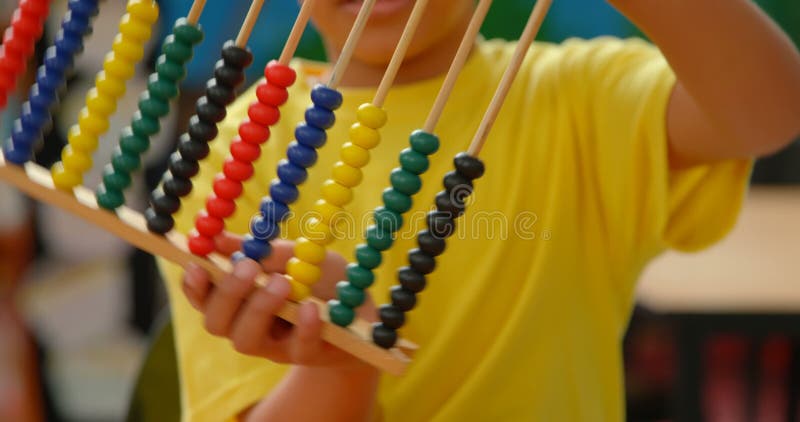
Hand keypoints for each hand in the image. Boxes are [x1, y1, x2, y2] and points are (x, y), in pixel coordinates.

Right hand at [182, 233, 376, 367]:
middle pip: (217, 322)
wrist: (362, 312)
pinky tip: (310, 308)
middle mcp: (247, 326)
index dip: (194, 286)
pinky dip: (302, 328)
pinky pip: (298, 348)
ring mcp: (274, 346)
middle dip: (227, 294)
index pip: (203, 298)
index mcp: (239, 300)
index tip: (197, 265)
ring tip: (282, 283)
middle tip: (247, 268)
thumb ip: (262, 250)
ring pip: (246, 340)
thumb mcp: (295, 255)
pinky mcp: (305, 356)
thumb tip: (218, 239)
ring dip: (259, 309)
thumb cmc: (320, 278)